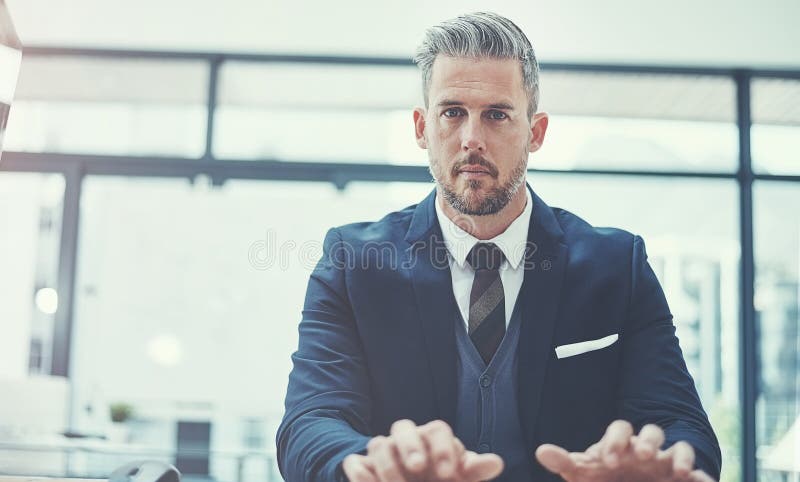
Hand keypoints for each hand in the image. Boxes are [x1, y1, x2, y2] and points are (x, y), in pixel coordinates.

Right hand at [342, 419, 503, 481]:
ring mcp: (382, 452)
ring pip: (378, 443)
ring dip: (388, 465)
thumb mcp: (456, 478)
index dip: (443, 449)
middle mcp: (406, 441)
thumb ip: (472, 471)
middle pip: (403, 427)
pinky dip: (361, 473)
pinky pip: (355, 462)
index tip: (448, 474)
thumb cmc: (437, 479)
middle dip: (411, 446)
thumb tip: (496, 462)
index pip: (437, 431)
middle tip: (418, 468)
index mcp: (432, 440)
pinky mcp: (362, 467)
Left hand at [535, 420, 715, 481]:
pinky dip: (700, 474)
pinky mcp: (682, 478)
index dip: (614, 441)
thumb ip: (565, 462)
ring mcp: (664, 461)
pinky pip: (696, 471)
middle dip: (647, 441)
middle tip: (642, 454)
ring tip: (678, 470)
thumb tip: (540, 451)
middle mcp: (644, 448)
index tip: (607, 459)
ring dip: (678, 455)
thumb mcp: (583, 473)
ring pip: (676, 448)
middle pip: (651, 431)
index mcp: (620, 443)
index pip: (619, 430)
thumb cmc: (604, 477)